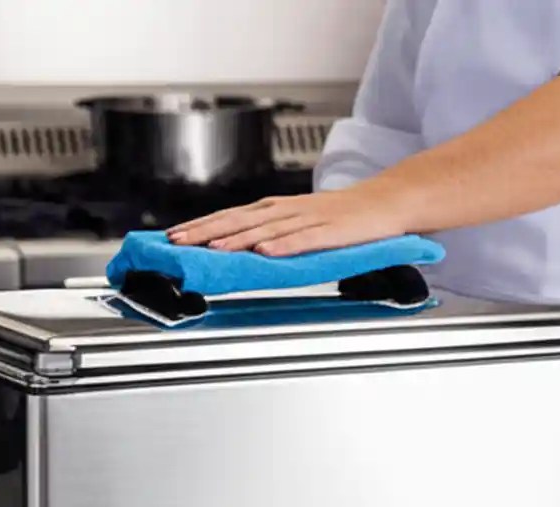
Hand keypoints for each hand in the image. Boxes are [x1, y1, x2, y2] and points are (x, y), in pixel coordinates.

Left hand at [166, 184, 411, 256]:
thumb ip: (271, 233)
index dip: (202, 224)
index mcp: (277, 208)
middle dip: (207, 230)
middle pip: (240, 218)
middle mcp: (287, 209)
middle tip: (178, 241)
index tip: (174, 235)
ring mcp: (310, 218)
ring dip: (237, 238)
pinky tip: (265, 251)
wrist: (386, 202)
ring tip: (212, 248)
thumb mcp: (300, 221)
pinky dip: (283, 244)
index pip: (231, 215)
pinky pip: (304, 238)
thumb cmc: (344, 216)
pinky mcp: (332, 230)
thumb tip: (241, 251)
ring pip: (267, 228)